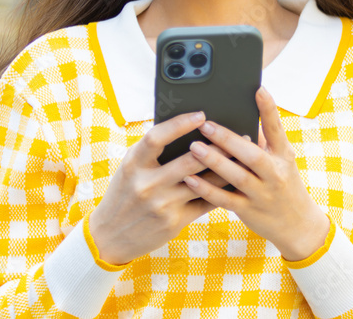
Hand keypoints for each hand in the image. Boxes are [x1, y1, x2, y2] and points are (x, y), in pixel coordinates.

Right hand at [88, 111, 230, 264]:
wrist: (109, 237)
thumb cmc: (125, 193)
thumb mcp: (130, 168)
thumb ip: (153, 152)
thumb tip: (186, 126)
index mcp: (133, 164)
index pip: (156, 138)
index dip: (180, 124)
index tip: (202, 115)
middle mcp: (146, 184)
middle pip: (190, 160)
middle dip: (219, 147)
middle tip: (239, 135)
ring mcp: (161, 205)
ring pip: (204, 182)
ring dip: (227, 168)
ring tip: (243, 156)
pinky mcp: (174, 222)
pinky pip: (205, 202)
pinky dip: (222, 190)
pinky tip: (235, 180)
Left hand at [182, 87, 329, 260]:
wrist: (298, 225)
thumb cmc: (285, 185)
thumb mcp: (283, 161)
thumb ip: (265, 142)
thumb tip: (245, 117)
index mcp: (283, 156)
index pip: (277, 129)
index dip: (269, 109)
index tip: (258, 89)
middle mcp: (275, 174)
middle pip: (252, 155)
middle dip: (228, 139)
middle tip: (205, 123)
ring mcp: (262, 194)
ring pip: (236, 177)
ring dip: (214, 162)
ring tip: (193, 147)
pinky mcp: (249, 211)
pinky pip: (225, 200)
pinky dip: (207, 189)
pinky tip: (190, 179)